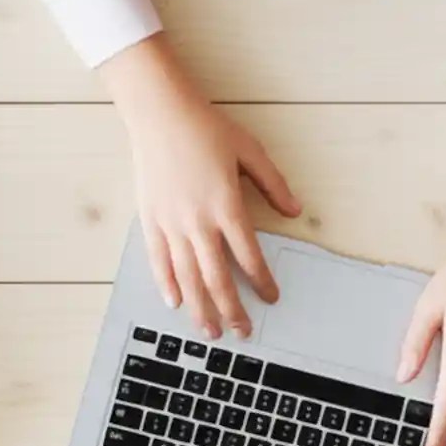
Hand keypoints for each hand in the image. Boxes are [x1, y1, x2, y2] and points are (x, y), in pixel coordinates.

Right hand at [100, 36, 301, 338]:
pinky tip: (175, 302)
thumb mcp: (250, 152)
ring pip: (188, 276)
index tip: (271, 298)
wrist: (161, 114)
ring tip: (209, 331)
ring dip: (199, 307)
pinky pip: (159, 260)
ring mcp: (171, 223)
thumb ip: (273, 185)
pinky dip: (167, 283)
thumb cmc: (206, 129)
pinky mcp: (151, 220)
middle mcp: (198, 221)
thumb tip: (295, 212)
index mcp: (227, 206)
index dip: (261, 281)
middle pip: (217, 277)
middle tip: (242, 332)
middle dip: (231, 309)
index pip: (249, 255)